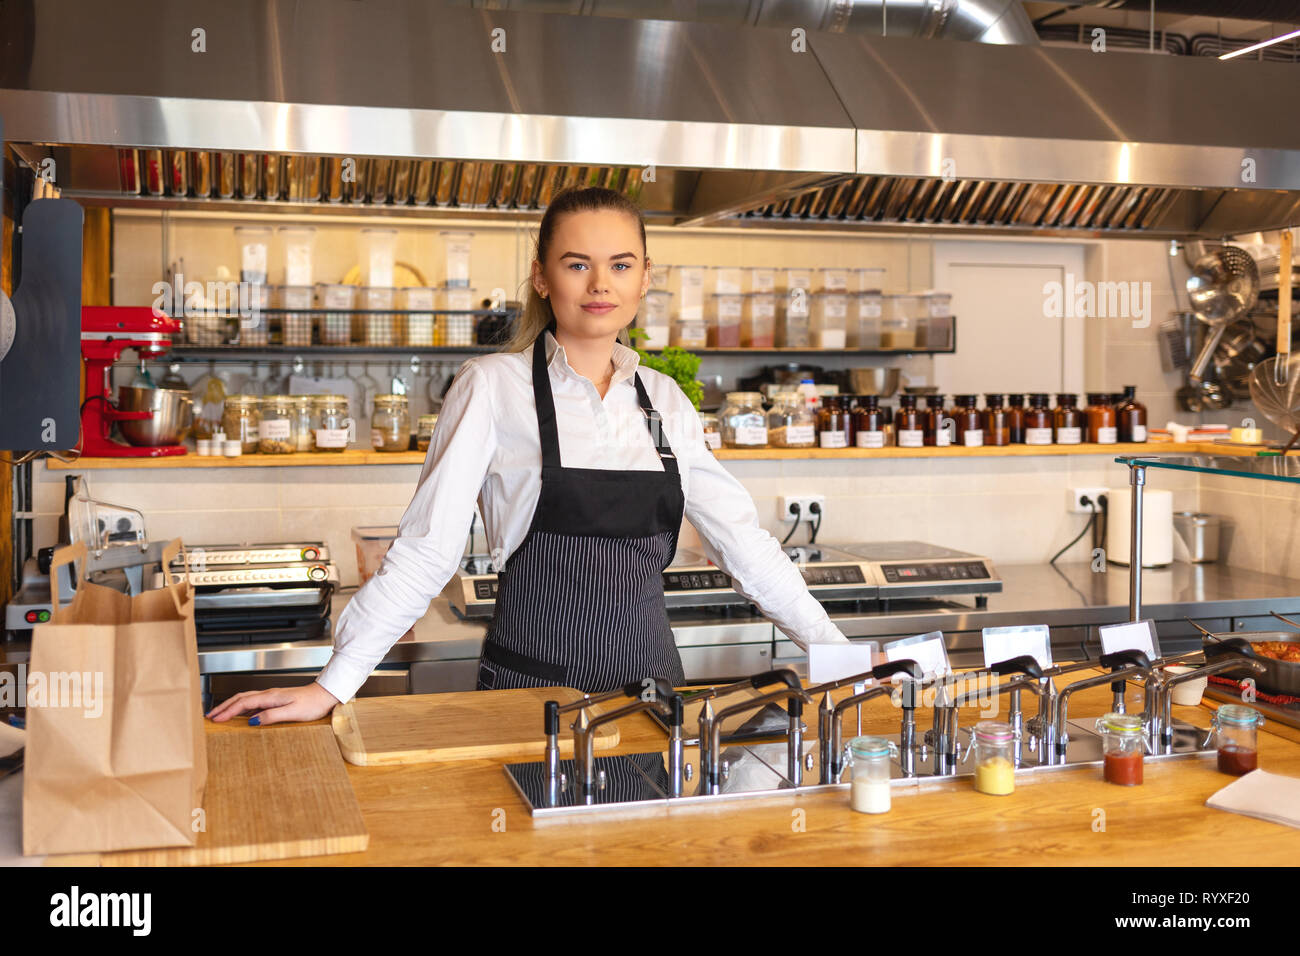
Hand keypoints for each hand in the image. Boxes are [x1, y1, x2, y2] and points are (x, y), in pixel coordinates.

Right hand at [206, 680, 339, 725]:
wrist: (325, 695)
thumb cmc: (312, 704)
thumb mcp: (292, 712)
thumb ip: (271, 716)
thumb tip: (252, 721)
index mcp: (270, 696)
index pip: (243, 703)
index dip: (227, 711)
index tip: (215, 719)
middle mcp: (269, 694)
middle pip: (240, 698)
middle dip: (223, 707)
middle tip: (210, 716)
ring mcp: (272, 696)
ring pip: (245, 699)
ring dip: (231, 706)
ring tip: (220, 715)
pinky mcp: (276, 700)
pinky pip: (253, 703)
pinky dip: (242, 708)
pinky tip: (241, 715)